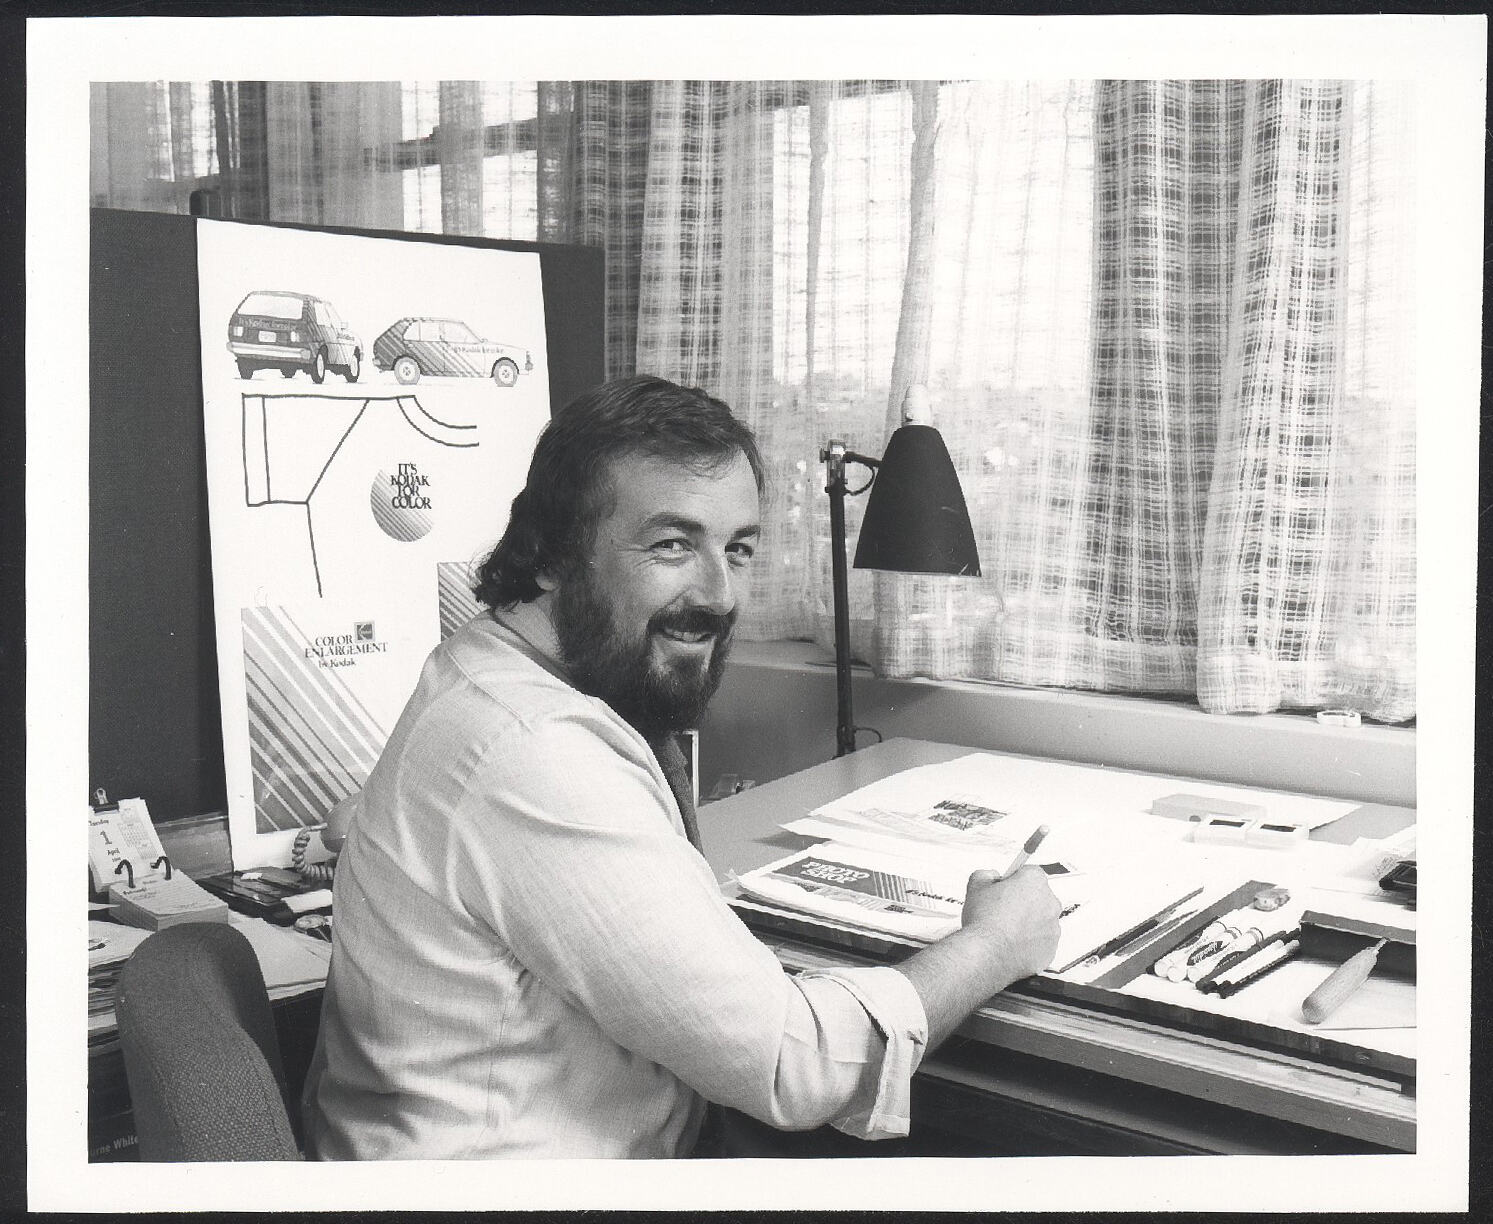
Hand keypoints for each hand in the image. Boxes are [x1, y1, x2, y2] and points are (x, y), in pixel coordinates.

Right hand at [960, 866, 1062, 981]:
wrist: (987, 953)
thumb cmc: (984, 920)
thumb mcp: (976, 885)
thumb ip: (987, 874)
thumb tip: (992, 877)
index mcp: (1035, 881)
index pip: (1030, 873)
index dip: (1014, 880)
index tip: (1004, 888)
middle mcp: (1050, 903)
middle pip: (1038, 897)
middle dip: (1023, 902)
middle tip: (1002, 911)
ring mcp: (1053, 928)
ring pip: (1041, 921)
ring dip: (1027, 923)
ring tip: (1005, 930)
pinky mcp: (1050, 950)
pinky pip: (1041, 942)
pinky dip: (1030, 943)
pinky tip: (1011, 944)